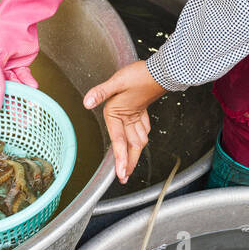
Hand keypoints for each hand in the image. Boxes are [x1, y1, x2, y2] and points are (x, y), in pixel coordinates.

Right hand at [0, 18, 39, 113]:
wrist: (21, 20)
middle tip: (17, 124)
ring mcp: (7, 71)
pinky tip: (34, 88)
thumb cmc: (0, 34)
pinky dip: (29, 85)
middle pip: (0, 96)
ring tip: (30, 113)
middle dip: (9, 109)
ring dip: (22, 100)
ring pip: (15, 91)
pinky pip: (25, 82)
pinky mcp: (21, 67)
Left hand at [83, 61, 166, 183]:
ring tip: (130, 166)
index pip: (119, 141)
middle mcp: (129, 118)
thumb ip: (101, 92)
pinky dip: (141, 138)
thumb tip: (87, 102)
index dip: (120, 159)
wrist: (161, 71)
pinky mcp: (142, 111)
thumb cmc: (140, 75)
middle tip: (124, 177)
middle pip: (131, 146)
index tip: (121, 173)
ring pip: (138, 140)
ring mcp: (138, 115)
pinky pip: (142, 129)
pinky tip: (140, 140)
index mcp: (120, 113)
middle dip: (128, 163)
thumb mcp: (117, 81)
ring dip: (135, 154)